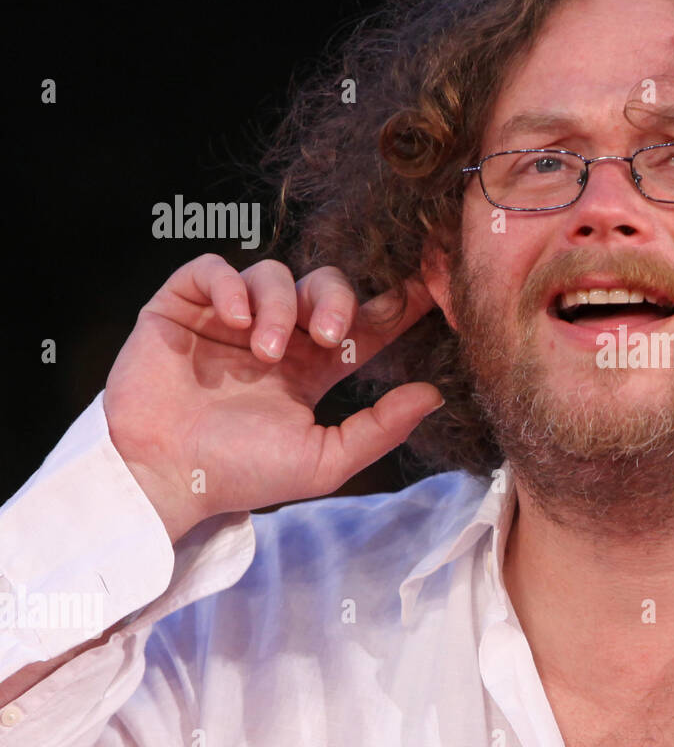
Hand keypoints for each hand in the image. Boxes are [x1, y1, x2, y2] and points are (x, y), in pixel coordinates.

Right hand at [103, 254, 441, 542]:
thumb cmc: (241, 474)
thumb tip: (434, 394)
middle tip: (332, 335)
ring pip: (273, 274)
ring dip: (280, 307)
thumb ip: (380, 427)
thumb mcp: (324, 459)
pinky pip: (213, 268)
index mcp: (312, 368)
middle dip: (337, 300)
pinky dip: (230, 285)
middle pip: (324, 285)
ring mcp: (228, 319)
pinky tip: (235, 319)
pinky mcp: (182, 306)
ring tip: (266, 351)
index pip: (363, 324)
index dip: (396, 304)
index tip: (430, 286)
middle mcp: (276, 336)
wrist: (166, 477)